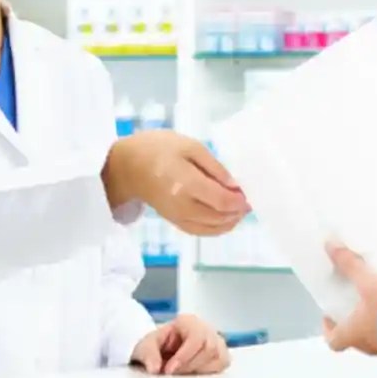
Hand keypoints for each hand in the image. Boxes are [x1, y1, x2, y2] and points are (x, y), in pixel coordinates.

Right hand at [105, 131, 248, 235]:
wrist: (128, 166)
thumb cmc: (159, 149)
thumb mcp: (190, 147)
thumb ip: (215, 167)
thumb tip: (235, 186)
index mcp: (187, 184)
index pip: (221, 200)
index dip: (239, 200)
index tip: (248, 194)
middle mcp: (183, 205)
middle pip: (219, 217)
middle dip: (237, 212)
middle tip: (248, 201)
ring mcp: (177, 216)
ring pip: (211, 228)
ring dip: (230, 222)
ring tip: (240, 210)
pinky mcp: (174, 221)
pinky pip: (200, 231)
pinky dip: (216, 229)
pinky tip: (225, 219)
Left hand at [130, 314, 230, 375]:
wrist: (162, 354)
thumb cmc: (157, 346)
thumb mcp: (145, 347)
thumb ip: (147, 354)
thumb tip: (154, 368)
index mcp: (188, 321)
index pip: (196, 337)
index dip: (184, 356)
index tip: (169, 370)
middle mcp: (205, 329)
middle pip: (209, 348)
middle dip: (189, 365)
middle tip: (173, 373)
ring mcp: (216, 342)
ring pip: (218, 357)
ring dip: (198, 370)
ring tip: (182, 372)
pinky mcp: (221, 355)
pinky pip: (222, 365)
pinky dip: (208, 373)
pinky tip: (193, 373)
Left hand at [322, 242, 376, 355]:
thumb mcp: (368, 282)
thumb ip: (350, 265)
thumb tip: (330, 247)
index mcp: (351, 334)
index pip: (333, 340)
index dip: (328, 328)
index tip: (329, 314)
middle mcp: (366, 345)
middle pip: (353, 337)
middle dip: (353, 320)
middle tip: (355, 303)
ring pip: (373, 336)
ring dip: (373, 321)